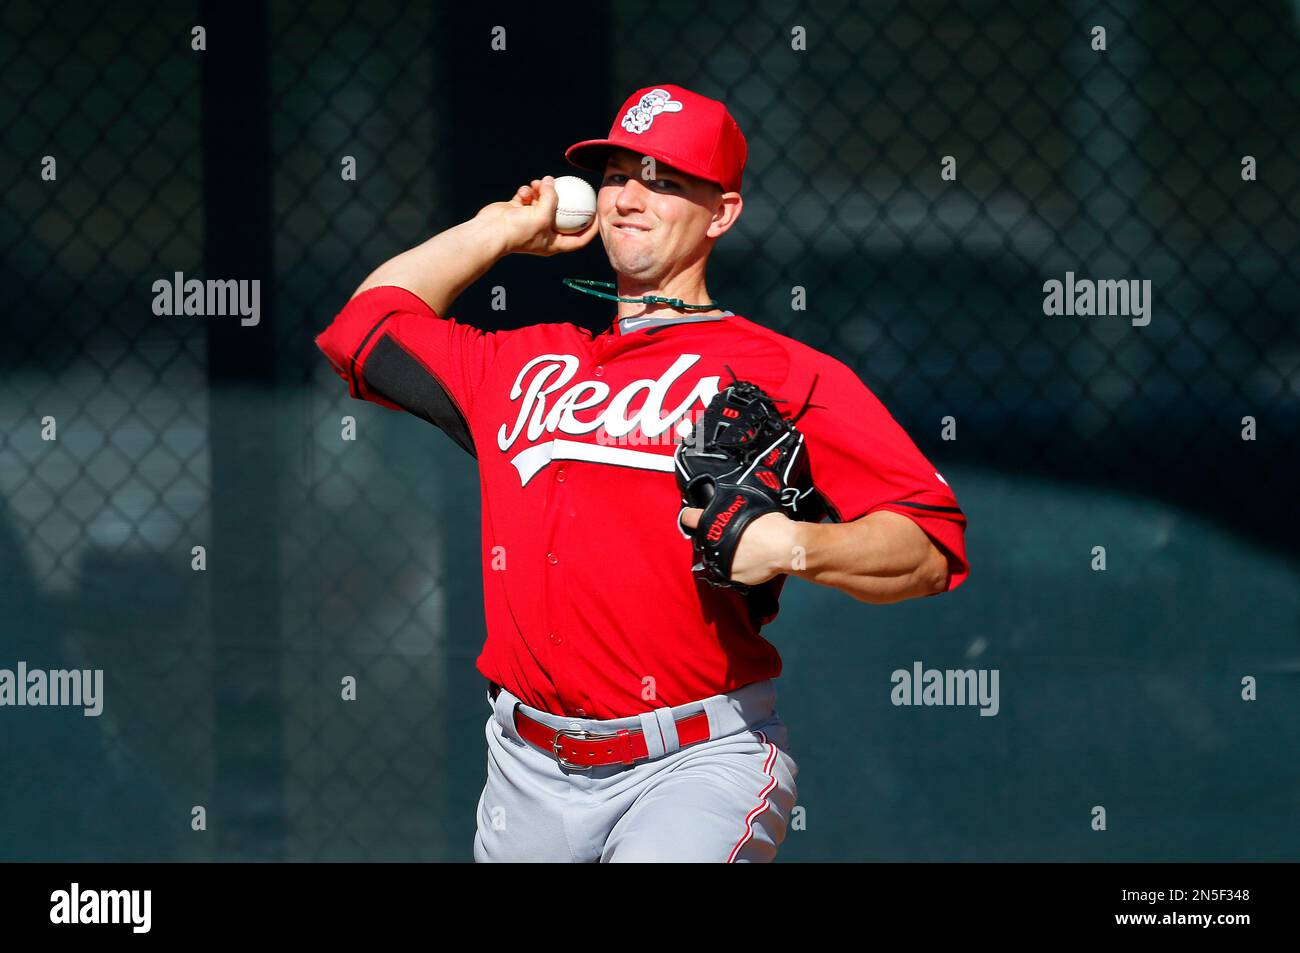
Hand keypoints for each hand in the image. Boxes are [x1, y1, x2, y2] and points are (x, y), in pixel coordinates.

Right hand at [477, 175, 599, 256]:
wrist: (491, 232)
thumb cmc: (519, 230)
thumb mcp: (543, 214)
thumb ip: (552, 197)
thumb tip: (552, 181)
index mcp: (553, 243)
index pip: (579, 239)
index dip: (591, 229)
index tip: (598, 215)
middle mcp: (543, 233)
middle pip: (562, 216)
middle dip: (564, 201)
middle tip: (572, 187)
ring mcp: (530, 222)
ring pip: (543, 202)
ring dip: (542, 191)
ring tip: (539, 184)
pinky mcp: (518, 211)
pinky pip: (529, 197)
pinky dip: (527, 192)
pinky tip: (525, 190)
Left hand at [679, 508, 799, 586]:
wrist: (786, 547)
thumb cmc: (772, 524)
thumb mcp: (751, 507)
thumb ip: (736, 511)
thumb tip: (733, 510)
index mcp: (714, 523)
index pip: (689, 518)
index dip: (690, 517)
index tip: (691, 517)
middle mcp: (713, 544)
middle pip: (705, 541)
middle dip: (714, 539)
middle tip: (731, 536)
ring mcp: (722, 561)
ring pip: (718, 558)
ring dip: (727, 554)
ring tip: (745, 550)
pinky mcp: (733, 576)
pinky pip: (733, 571)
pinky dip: (740, 567)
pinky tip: (752, 560)